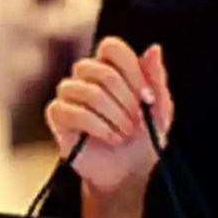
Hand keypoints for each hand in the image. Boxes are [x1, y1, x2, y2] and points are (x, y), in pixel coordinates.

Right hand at [45, 37, 173, 206]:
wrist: (129, 170)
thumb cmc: (144, 137)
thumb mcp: (160, 109)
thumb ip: (157, 79)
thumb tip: (153, 49)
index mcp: (112, 67)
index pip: (112, 47)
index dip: (131, 70)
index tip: (147, 97)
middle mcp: (86, 75)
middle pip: (101, 70)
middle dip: (126, 100)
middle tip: (137, 121)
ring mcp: (69, 93)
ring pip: (89, 92)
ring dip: (114, 117)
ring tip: (125, 132)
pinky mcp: (57, 114)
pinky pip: (73, 111)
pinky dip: (98, 127)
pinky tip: (109, 136)